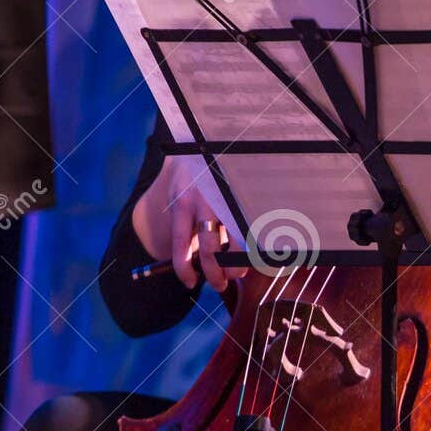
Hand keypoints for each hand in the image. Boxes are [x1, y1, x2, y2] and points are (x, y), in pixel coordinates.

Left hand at [132, 157, 242, 292]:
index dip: (184, 269)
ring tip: (236, 274)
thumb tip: (198, 262)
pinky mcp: (245, 199)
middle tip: (219, 286)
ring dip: (235, 267)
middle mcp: (204, 203)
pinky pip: (249, 233)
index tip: (189, 282)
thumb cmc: (195, 178)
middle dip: (215, 275)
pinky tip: (249, 255)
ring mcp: (228, 201)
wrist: (210, 144)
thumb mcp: (182, 196)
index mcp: (182, 203)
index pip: (181, 244)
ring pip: (235, 245)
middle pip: (210, 251)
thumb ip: (187, 224)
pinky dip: (250, 249)